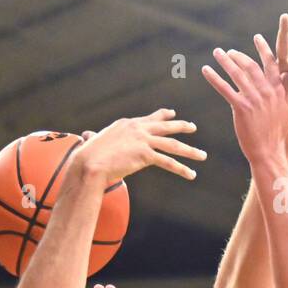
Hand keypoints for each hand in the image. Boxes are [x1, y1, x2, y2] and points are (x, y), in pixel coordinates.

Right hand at [61, 109, 205, 196]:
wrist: (89, 163)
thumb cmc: (87, 155)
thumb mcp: (93, 141)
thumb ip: (94, 137)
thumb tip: (85, 135)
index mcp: (127, 124)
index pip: (150, 118)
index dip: (163, 116)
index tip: (173, 114)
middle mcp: (138, 129)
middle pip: (166, 126)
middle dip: (182, 126)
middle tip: (193, 127)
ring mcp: (143, 141)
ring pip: (173, 144)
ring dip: (190, 151)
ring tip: (202, 155)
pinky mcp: (145, 155)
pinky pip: (168, 162)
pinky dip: (181, 169)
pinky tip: (191, 173)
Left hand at [201, 38, 287, 165]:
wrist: (269, 150)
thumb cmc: (278, 133)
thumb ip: (286, 92)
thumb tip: (286, 76)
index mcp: (278, 90)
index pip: (271, 64)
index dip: (263, 50)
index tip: (257, 38)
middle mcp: (266, 90)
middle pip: (251, 66)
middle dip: (239, 56)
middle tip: (229, 51)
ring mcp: (254, 98)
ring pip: (237, 74)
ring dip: (225, 61)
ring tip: (217, 52)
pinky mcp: (241, 107)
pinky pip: (225, 88)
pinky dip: (214, 78)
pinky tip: (206, 70)